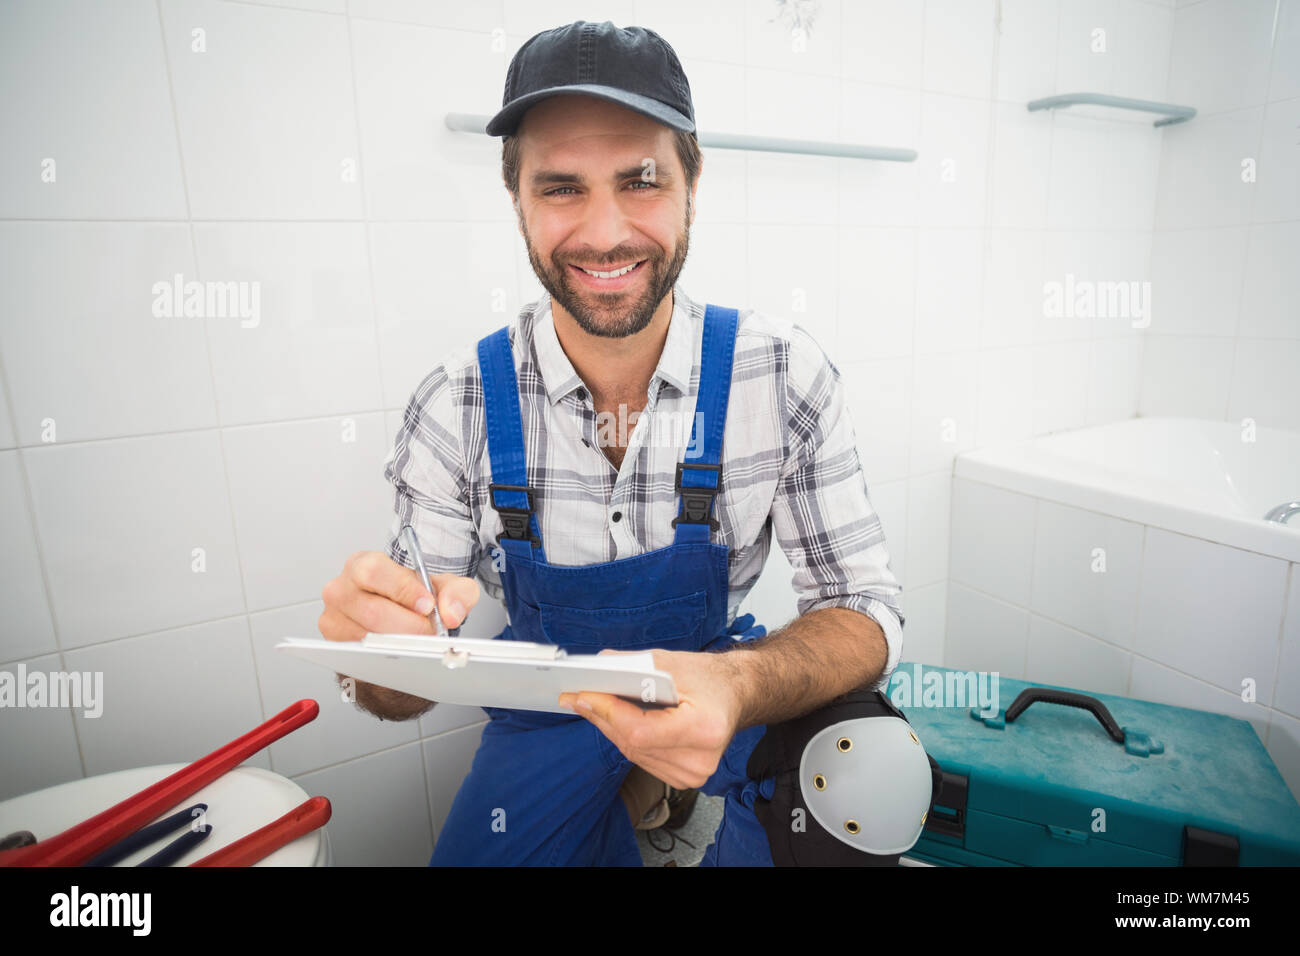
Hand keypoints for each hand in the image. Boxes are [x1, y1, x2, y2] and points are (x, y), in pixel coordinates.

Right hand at [318, 550, 479, 640]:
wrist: (401, 616)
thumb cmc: (414, 597)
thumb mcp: (444, 586)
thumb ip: (457, 592)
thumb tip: (451, 613)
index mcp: (363, 564)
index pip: (374, 572)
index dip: (403, 590)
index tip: (427, 605)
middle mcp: (342, 588)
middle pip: (373, 611)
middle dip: (409, 625)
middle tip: (430, 630)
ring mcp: (334, 617)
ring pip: (367, 637)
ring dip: (399, 643)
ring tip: (418, 639)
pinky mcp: (334, 642)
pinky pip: (361, 654)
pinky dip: (386, 655)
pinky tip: (401, 650)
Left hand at [558, 648, 742, 789]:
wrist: (737, 695)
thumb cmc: (709, 677)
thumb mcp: (673, 662)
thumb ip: (633, 666)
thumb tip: (595, 669)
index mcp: (704, 729)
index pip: (640, 730)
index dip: (608, 713)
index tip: (583, 695)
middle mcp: (700, 759)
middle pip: (632, 743)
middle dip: (602, 716)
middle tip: (576, 696)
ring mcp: (693, 774)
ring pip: (633, 752)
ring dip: (611, 727)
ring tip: (593, 704)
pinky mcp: (685, 779)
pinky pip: (642, 758)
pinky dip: (626, 738)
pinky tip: (618, 720)